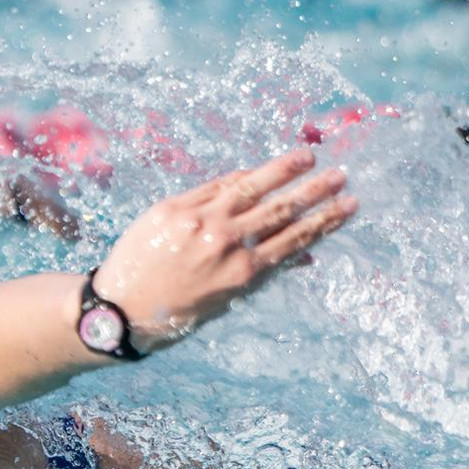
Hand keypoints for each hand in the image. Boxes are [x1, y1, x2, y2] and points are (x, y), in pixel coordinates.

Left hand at [91, 147, 355, 351]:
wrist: (118, 310)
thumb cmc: (177, 312)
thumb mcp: (226, 302)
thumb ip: (261, 272)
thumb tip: (302, 255)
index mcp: (244, 273)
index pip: (296, 238)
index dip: (326, 220)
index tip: (351, 204)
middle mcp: (226, 243)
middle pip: (281, 209)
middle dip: (315, 190)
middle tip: (342, 173)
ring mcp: (199, 221)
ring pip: (250, 187)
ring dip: (283, 170)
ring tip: (308, 157)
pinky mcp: (173, 207)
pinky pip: (214, 186)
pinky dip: (239, 177)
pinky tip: (258, 170)